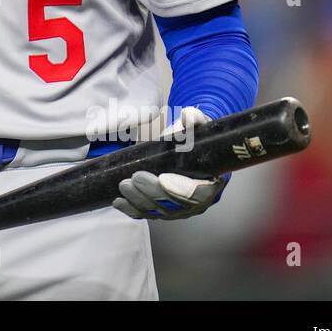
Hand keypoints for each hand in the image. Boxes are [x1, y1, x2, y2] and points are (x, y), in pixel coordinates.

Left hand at [113, 107, 229, 220]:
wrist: (186, 145)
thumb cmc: (193, 138)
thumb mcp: (196, 126)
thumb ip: (195, 120)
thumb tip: (189, 116)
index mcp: (212, 182)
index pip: (199, 194)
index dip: (181, 190)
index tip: (162, 178)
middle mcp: (199, 202)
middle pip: (175, 205)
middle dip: (152, 193)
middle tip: (134, 179)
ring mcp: (181, 209)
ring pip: (159, 212)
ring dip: (139, 201)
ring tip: (123, 186)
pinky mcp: (165, 211)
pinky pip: (148, 214)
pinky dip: (132, 210)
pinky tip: (119, 202)